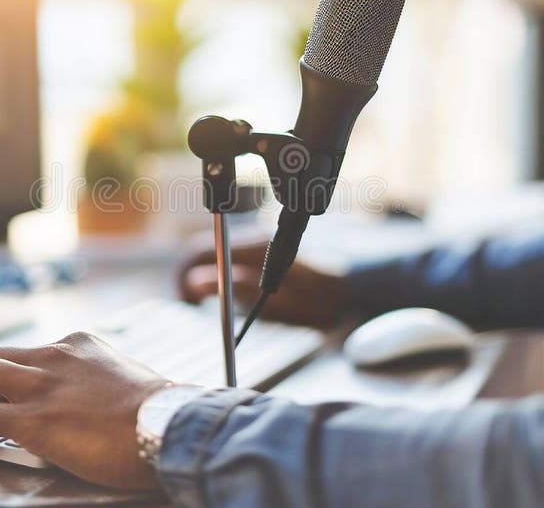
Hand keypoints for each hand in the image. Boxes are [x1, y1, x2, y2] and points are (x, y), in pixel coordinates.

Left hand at [0, 333, 170, 489]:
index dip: (21, 378)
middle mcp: (54, 356)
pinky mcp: (31, 420)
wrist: (166, 426)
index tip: (22, 398)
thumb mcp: (126, 379)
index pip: (33, 351)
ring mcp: (40, 386)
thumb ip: (101, 382)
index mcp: (79, 346)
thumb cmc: (158, 412)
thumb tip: (97, 404)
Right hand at [178, 231, 350, 326]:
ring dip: (204, 273)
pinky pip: (231, 257)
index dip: (185, 274)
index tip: (184, 298)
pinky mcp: (266, 251)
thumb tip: (200, 282)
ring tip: (205, 301)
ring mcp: (260, 243)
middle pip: (205, 249)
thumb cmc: (326, 298)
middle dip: (190, 274)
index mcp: (254, 248)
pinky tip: (228, 291)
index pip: (202, 251)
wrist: (359, 285)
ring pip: (217, 253)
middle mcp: (254, 239)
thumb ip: (242, 290)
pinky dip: (219, 272)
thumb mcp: (284, 303)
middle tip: (191, 303)